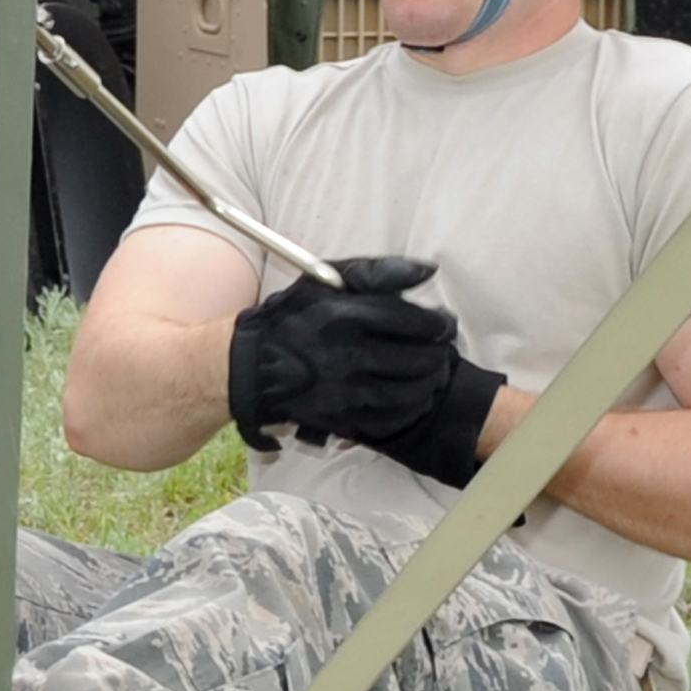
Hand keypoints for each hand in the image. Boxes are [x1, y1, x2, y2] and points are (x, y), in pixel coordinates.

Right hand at [228, 257, 451, 451]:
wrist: (248, 365)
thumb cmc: (292, 318)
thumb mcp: (325, 281)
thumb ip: (378, 272)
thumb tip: (429, 271)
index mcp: (345, 316)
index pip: (416, 323)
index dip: (439, 325)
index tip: (441, 325)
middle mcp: (347, 354)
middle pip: (420, 360)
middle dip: (437, 356)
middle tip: (438, 352)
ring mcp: (344, 391)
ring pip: (411, 393)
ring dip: (428, 384)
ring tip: (428, 375)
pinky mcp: (340, 418)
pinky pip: (391, 419)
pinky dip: (409, 410)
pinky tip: (408, 398)